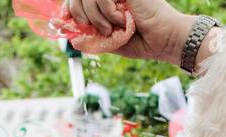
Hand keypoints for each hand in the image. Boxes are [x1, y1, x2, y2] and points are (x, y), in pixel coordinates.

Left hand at [66, 0, 194, 63]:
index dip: (67, 8)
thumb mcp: (110, 43)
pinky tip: (122, 18)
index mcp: (106, 3)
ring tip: (112, 28)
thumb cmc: (142, 42)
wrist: (164, 40)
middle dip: (79, 14)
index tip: (62, 20)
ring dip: (96, 16)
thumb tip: (71, 38)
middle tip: (96, 29)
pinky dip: (107, 11)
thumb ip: (91, 38)